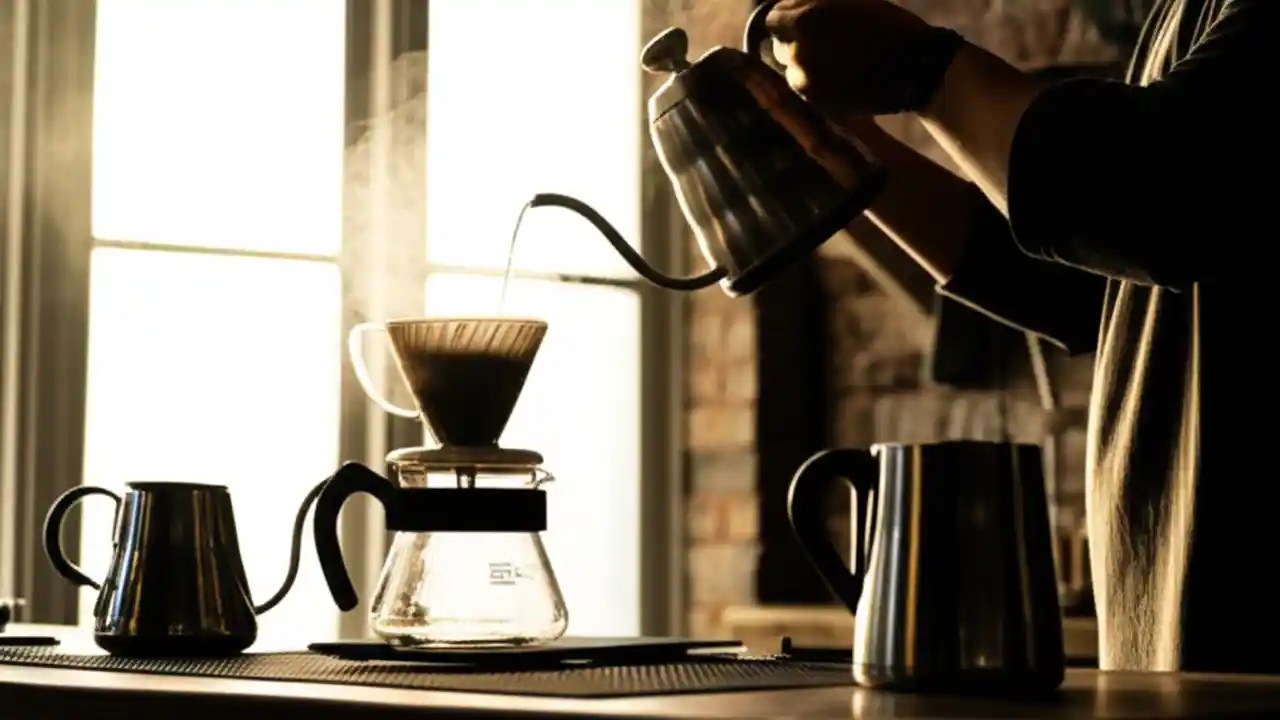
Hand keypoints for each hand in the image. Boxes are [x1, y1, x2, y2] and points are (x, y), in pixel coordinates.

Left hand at [766, 0, 957, 115]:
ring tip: (835, 59)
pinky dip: (817, 82)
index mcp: (806, 21)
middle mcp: (799, 54)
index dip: (787, 17)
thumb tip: (788, 3)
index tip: (801, 18)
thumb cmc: (888, 25)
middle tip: (824, 40)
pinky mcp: (818, 104)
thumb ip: (813, 2)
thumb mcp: (850, 1)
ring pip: (793, 71)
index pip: (772, 19)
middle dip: (796, 41)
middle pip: (780, 46)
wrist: (917, 68)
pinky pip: (806, 90)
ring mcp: (806, 83)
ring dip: (805, 64)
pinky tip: (840, 75)